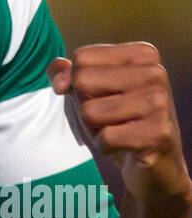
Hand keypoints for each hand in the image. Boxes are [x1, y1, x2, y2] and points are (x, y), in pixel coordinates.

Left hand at [47, 43, 191, 206]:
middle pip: (82, 81)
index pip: (82, 58)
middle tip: (109, 118)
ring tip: (117, 131)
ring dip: (94, 129)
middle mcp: (155, 72)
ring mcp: (159, 103)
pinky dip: (105, 146)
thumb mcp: (91, 91)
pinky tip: (124, 146)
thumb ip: (66, 73)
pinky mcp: (158, 133)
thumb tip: (58, 78)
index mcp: (142, 54)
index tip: (101, 96)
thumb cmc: (119, 120)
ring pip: (90, 111)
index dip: (78, 83)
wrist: (156, 163)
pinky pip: (105, 138)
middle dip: (84, 106)